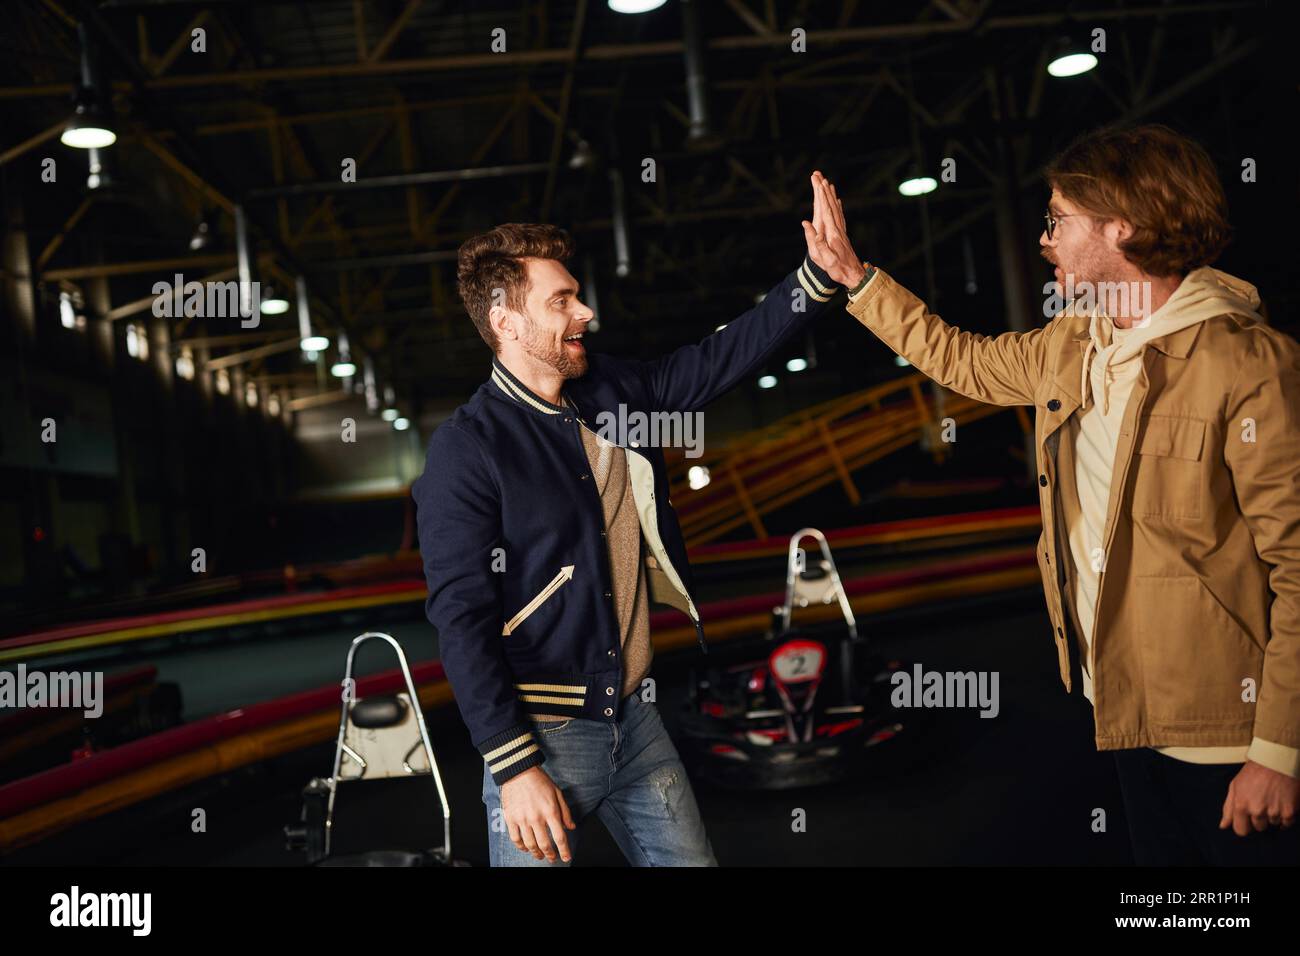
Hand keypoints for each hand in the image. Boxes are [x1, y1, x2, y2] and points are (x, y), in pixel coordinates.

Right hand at [499, 765, 576, 861]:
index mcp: (550, 811)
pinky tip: (526, 848)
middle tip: (552, 858)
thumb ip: (565, 812)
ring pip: (530, 844)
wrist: (519, 772)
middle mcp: (536, 818)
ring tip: (540, 855)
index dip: (564, 851)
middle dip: (550, 855)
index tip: (566, 858)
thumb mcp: (557, 793)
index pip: (560, 837)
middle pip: (545, 844)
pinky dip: (521, 847)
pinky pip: (516, 839)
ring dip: (536, 853)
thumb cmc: (540, 781)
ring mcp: (522, 819)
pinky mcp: (510, 819)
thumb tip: (571, 827)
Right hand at [802, 170, 866, 288]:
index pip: (826, 211)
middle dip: (824, 190)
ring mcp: (842, 231)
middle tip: (820, 176)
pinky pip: (840, 216)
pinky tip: (837, 200)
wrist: (854, 275)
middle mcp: (838, 229)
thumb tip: (806, 224)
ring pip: (836, 209)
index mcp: (832, 234)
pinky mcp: (843, 235)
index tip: (819, 182)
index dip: (822, 196)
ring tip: (827, 183)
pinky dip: (837, 205)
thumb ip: (816, 242)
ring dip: (831, 195)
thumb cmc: (838, 269)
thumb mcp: (825, 259)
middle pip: (831, 205)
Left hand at [1219, 760, 1298, 835]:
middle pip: (1258, 828)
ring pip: (1273, 824)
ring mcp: (1274, 812)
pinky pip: (1286, 823)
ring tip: (1272, 799)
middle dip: (1259, 818)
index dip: (1244, 826)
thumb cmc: (1253, 772)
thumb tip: (1223, 826)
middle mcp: (1257, 811)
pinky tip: (1282, 803)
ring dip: (1272, 815)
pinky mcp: (1289, 811)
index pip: (1241, 831)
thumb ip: (1228, 808)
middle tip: (1262, 802)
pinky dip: (1285, 816)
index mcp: (1241, 805)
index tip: (1247, 819)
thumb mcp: (1235, 786)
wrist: (1276, 761)